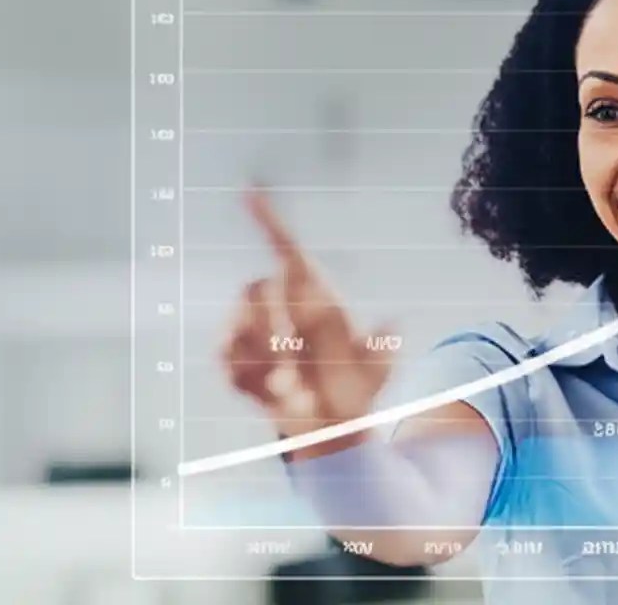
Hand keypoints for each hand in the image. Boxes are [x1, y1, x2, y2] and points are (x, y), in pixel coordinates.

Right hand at [220, 188, 392, 457]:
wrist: (334, 425)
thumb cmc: (357, 386)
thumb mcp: (378, 369)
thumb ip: (383, 349)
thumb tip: (393, 326)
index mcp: (315, 299)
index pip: (288, 250)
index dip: (268, 220)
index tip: (249, 192)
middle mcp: (282, 310)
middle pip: (255, 288)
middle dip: (268, 323)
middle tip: (290, 363)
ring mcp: (257, 336)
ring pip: (237, 326)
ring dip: (262, 359)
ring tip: (290, 390)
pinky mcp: (238, 364)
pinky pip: (225, 358)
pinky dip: (244, 377)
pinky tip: (270, 394)